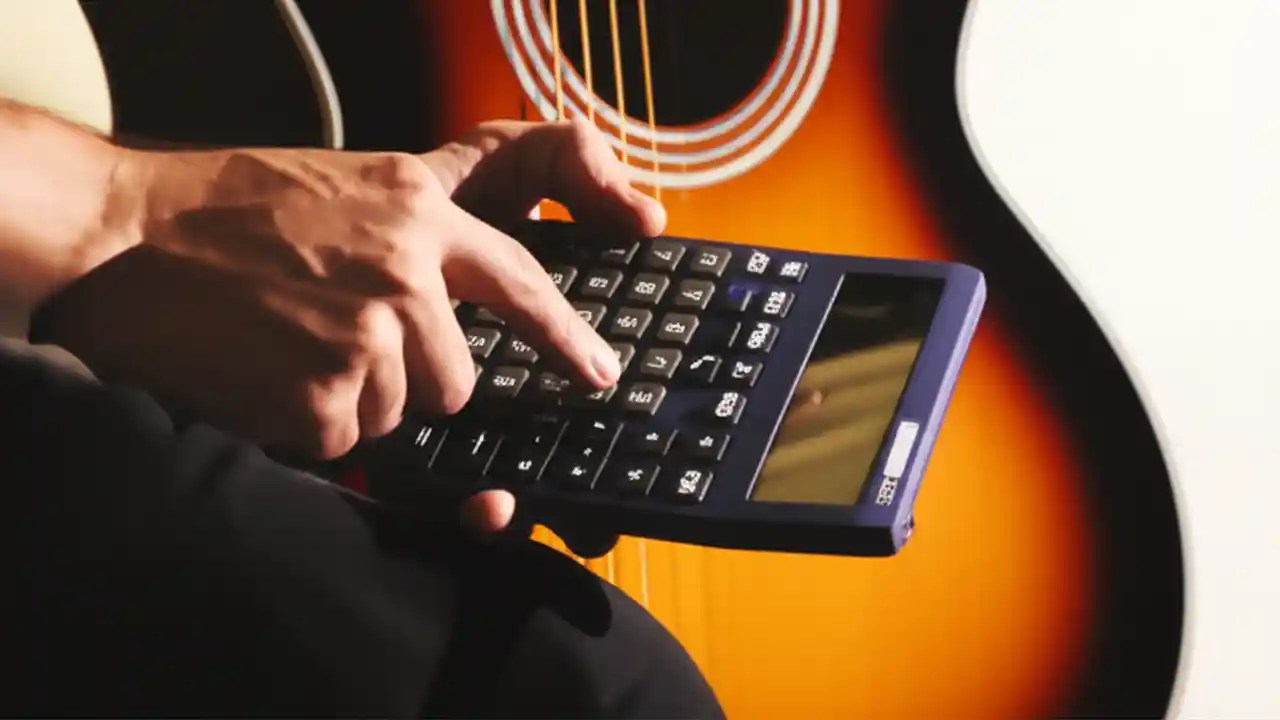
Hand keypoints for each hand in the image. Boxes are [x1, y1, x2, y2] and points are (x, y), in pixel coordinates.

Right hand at [33, 119, 664, 534]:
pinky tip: (262, 372)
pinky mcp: (329, 394)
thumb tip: (454, 303)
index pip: (521, 282)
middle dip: (410, 380)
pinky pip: (342, 437)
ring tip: (285, 345)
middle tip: (333, 343)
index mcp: (419, 210)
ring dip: (350, 399)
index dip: (566, 336)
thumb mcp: (344, 187)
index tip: (599, 373)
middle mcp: (410, 271)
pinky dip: (304, 422)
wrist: (123, 234)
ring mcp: (372, 334)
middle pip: (455, 378)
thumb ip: (415, 236)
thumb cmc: (223, 209)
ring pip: (398, 411)